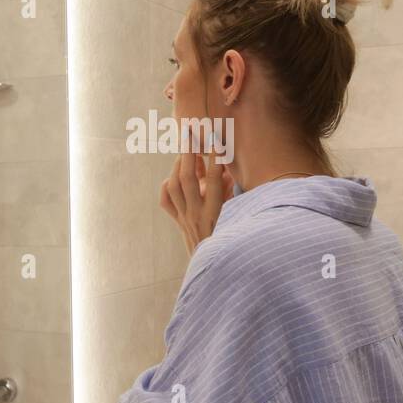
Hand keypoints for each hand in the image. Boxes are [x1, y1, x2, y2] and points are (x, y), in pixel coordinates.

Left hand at [160, 127, 233, 256]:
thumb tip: (229, 169)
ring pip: (173, 186)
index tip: (215, 140)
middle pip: (187, 179)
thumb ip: (232, 192)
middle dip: (187, 153)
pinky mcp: (178, 221)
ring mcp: (185, 217)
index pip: (214, 179)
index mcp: (216, 212)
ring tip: (186, 152)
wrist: (215, 268)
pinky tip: (175, 175)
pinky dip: (168, 185)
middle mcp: (197, 214)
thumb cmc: (230, 238)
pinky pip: (166, 200)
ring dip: (177, 166)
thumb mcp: (236, 215)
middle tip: (189, 134)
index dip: (214, 158)